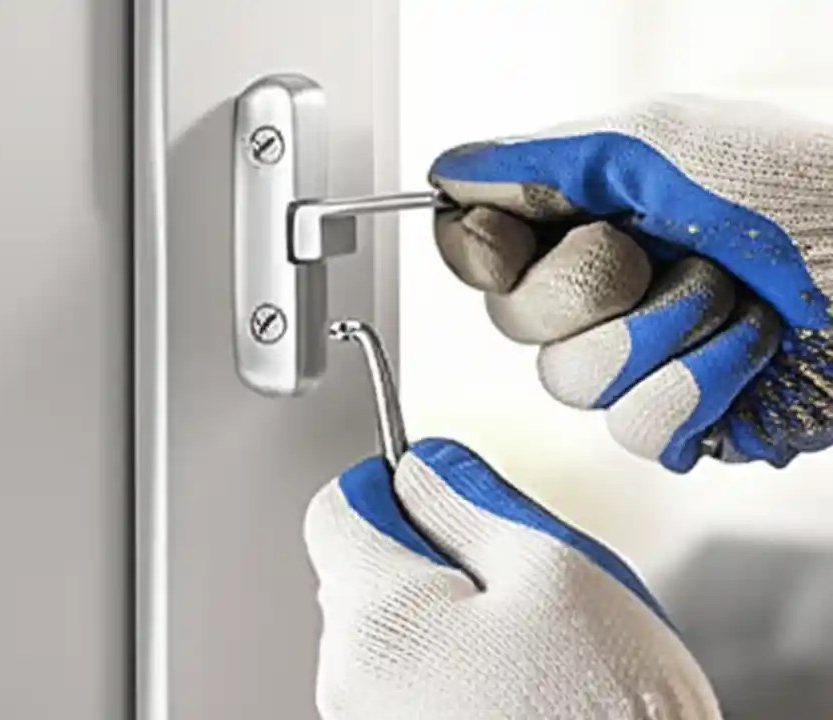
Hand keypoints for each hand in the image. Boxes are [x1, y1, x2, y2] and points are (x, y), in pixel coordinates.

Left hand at [304, 440, 720, 719]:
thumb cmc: (607, 715)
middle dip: (429, 560)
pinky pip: (407, 687)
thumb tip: (424, 466)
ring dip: (447, 623)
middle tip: (517, 585)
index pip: (338, 507)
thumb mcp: (556, 569)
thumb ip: (469, 499)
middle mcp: (349, 682)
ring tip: (534, 653)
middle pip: (362, 573)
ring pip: (390, 634)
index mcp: (375, 619)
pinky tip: (521, 695)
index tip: (442, 493)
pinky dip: (453, 675)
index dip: (395, 486)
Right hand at [428, 96, 832, 470]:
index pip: (474, 244)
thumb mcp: (663, 144)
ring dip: (663, 331)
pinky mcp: (680, 418)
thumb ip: (542, 159)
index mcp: (584, 213)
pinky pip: (636, 426)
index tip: (519, 238)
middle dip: (592, 285)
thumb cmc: (807, 188)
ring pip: (568, 381)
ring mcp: (636, 357)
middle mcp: (597, 290)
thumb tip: (448, 175)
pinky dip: (703, 382)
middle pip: (509, 319)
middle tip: (662, 255)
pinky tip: (750, 347)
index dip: (481, 248)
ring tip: (731, 297)